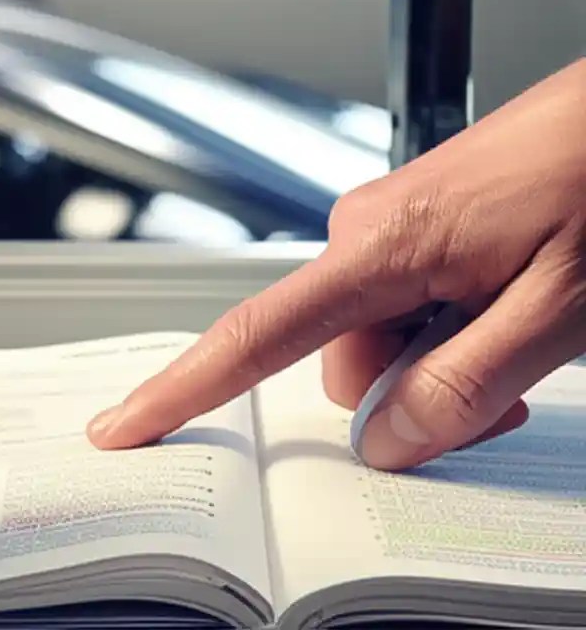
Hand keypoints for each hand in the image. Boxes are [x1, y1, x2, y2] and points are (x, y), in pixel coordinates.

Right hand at [88, 58, 585, 469]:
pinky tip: (503, 313)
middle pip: (344, 364)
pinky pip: (400, 307)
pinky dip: (445, 332)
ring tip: (520, 339)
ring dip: (437, 366)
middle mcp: (363, 231)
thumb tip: (386, 441)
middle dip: (411, 397)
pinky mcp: (411, 226)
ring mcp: (385, 225)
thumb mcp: (556, 311)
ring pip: (378, 343)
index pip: (258, 335)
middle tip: (501, 392)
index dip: (184, 389)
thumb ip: (465, 387)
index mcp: (381, 247)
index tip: (124, 425)